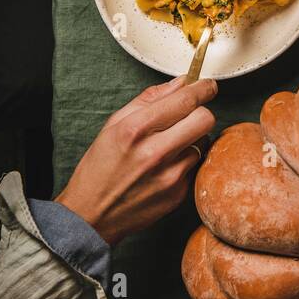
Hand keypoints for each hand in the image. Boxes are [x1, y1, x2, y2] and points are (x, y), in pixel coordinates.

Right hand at [55, 76, 216, 246]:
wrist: (91, 216)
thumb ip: (149, 99)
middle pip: (205, 119)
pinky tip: (166, 165)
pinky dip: (186, 159)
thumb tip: (181, 82)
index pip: (185, 100)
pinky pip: (196, 165)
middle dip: (201, 111)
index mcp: (136, 130)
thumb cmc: (100, 168)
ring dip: (193, 137)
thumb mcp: (114, 125)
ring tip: (171, 144)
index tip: (207, 85)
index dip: (202, 88)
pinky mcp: (178, 194)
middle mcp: (155, 153)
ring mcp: (170, 176)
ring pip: (204, 141)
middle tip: (190, 113)